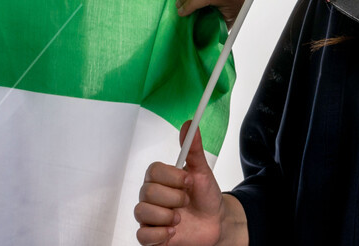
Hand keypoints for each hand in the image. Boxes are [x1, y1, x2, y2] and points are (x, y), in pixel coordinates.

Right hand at [135, 121, 224, 245]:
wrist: (216, 223)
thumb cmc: (205, 196)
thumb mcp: (202, 172)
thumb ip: (194, 149)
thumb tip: (190, 124)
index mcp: (160, 178)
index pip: (152, 171)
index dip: (172, 177)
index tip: (189, 182)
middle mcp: (150, 195)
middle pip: (147, 192)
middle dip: (174, 198)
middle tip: (186, 202)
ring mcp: (149, 216)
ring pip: (142, 212)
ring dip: (167, 215)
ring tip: (180, 218)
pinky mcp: (151, 236)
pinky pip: (142, 235)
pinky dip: (159, 234)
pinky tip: (173, 231)